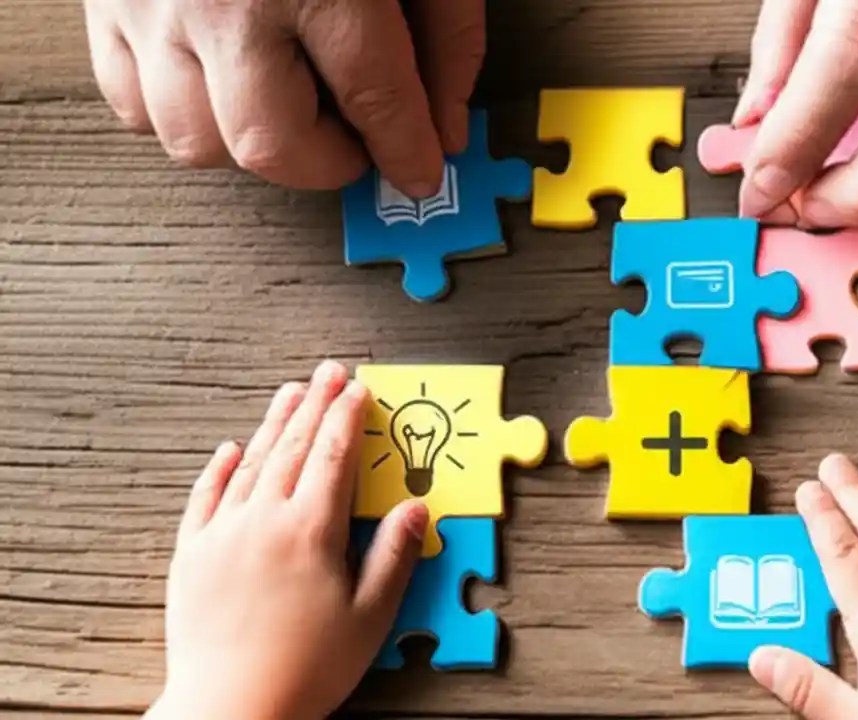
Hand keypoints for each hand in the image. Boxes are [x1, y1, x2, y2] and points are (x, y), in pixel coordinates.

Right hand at [84, 0, 484, 192]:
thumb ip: (443, 36)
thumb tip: (442, 127)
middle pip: (270, 142)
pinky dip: (183, 110)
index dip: (405, 148)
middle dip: (326, 161)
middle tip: (354, 139)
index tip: (418, 172)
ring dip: (253, 140)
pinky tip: (225, 80)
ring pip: (193, 138)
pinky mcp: (105, 1)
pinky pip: (132, 103)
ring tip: (290, 102)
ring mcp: (153, 3)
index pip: (373, 96)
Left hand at [146, 361, 425, 719]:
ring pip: (251, 462)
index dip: (348, 417)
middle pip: (293, 446)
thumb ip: (394, 555)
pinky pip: (204, 497)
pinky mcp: (191, 555)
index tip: (359, 390)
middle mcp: (264, 520)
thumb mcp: (371, 616)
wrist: (231, 707)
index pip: (334, 456)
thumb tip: (416, 509)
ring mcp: (223, 534)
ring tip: (290, 392)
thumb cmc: (307, 668)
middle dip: (315, 403)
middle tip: (329, 372)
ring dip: (273, 422)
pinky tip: (230, 449)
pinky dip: (219, 468)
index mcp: (311, 531)